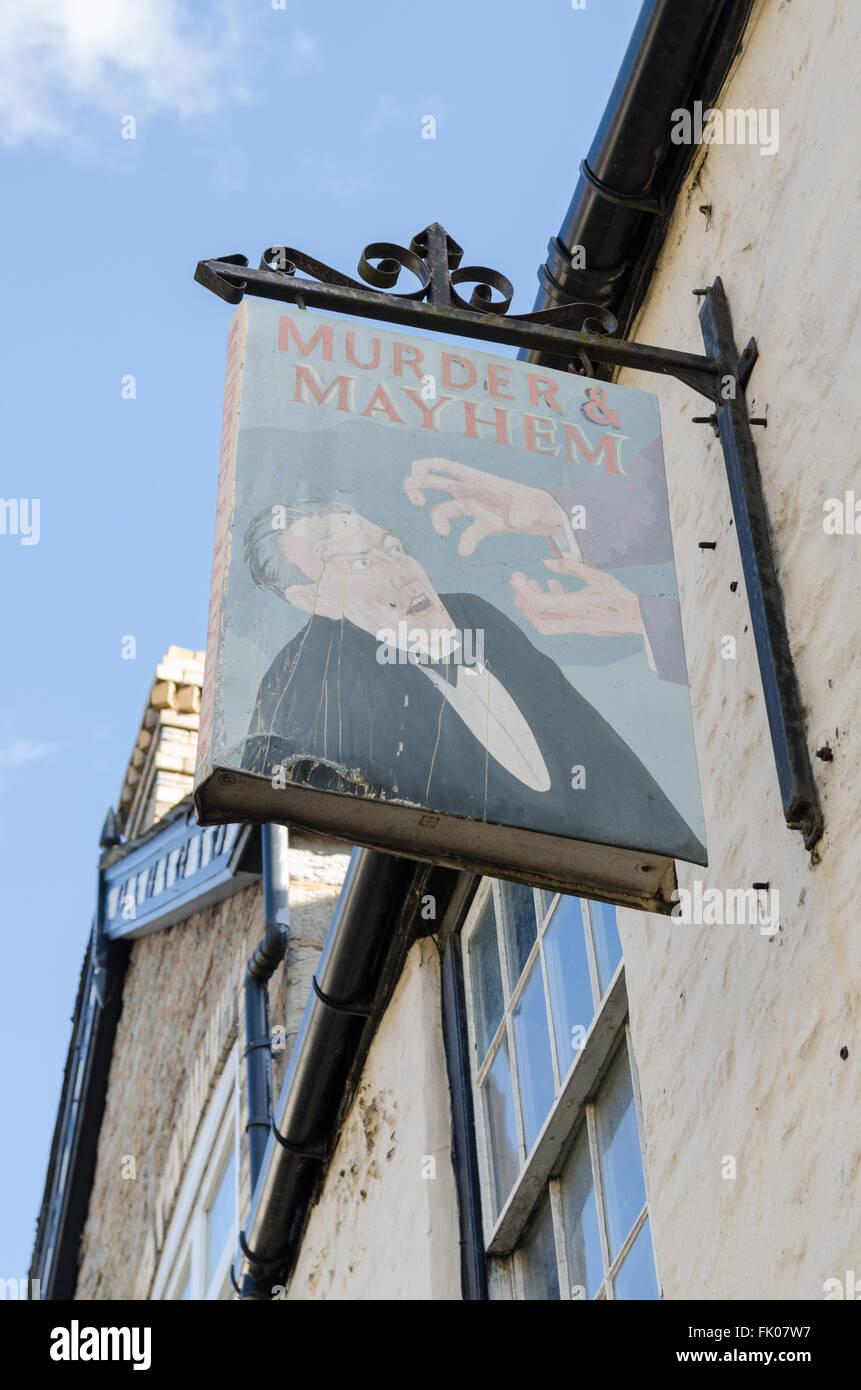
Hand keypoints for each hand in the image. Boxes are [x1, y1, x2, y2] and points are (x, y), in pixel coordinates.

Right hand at [404, 457, 561, 554]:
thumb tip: (515, 521)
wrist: (550, 517)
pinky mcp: (484, 524)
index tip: (415, 478)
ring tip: (444, 533)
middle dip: (416, 486)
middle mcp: (472, 492)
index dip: (425, 467)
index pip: (445, 466)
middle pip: (435, 482)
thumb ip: (524, 512)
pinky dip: (463, 542)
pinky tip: (466, 552)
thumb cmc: (542, 505)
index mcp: (478, 481)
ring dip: (437, 521)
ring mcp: (477, 508)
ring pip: (444, 510)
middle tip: (415, 500)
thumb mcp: (534, 506)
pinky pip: (466, 534)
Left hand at [510, 556, 643, 637]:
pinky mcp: (579, 630)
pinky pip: (556, 622)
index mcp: (576, 607)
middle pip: (536, 619)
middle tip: (521, 582)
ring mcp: (576, 629)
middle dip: (523, 602)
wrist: (639, 620)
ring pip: (543, 624)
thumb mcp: (597, 576)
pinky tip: (554, 587)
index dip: (522, 590)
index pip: (539, 602)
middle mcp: (573, 621)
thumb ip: (571, 567)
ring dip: (534, 607)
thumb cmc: (619, 596)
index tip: (517, 576)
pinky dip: (549, 607)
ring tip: (535, 584)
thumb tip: (546, 562)